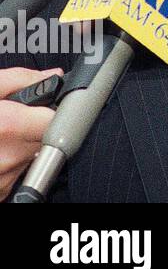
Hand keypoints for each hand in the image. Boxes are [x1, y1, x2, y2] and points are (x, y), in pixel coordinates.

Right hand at [0, 67, 60, 198]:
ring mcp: (3, 178)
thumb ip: (18, 79)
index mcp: (7, 126)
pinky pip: (17, 172)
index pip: (60, 120)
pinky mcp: (0, 192)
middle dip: (39, 125)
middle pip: (48, 138)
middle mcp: (7, 157)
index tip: (52, 106)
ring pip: (32, 155)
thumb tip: (50, 76)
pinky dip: (10, 161)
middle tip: (17, 117)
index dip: (58, 110)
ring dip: (23, 144)